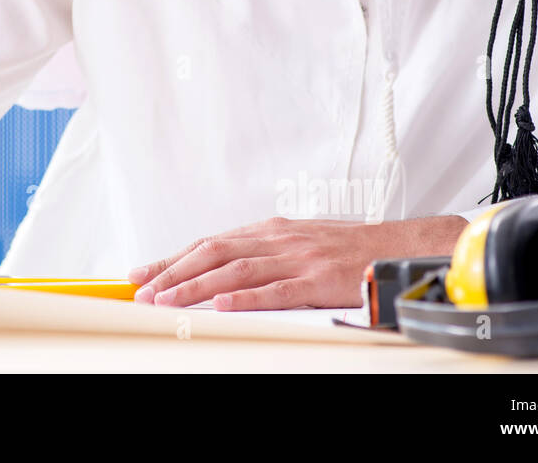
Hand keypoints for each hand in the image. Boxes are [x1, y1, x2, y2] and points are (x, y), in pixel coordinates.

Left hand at [127, 215, 467, 309]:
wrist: (397, 247)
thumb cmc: (347, 249)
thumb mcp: (297, 244)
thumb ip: (261, 255)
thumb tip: (219, 274)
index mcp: (269, 231)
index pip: (209, 244)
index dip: (172, 258)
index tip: (141, 273)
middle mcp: (277, 239)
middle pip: (213, 253)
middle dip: (172, 272)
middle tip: (141, 291)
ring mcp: (296, 258)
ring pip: (235, 270)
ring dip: (196, 286)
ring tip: (166, 300)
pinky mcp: (318, 279)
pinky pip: (276, 289)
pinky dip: (246, 298)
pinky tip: (222, 306)